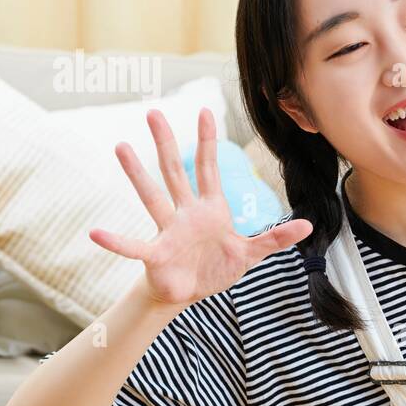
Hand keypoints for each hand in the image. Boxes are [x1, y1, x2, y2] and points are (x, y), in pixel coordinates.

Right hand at [89, 107, 312, 307]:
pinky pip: (133, 246)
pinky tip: (96, 234)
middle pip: (174, 171)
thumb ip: (275, 238)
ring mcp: (168, 231)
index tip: (205, 111)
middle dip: (166, 142)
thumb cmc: (215, 267)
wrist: (187, 294)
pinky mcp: (155, 255)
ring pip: (151, 196)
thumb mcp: (251, 253)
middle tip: (152, 112)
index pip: (208, 167)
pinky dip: (116, 242)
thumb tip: (309, 225)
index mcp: (209, 208)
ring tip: (120, 146)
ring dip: (136, 173)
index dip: (208, 140)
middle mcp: (185, 212)